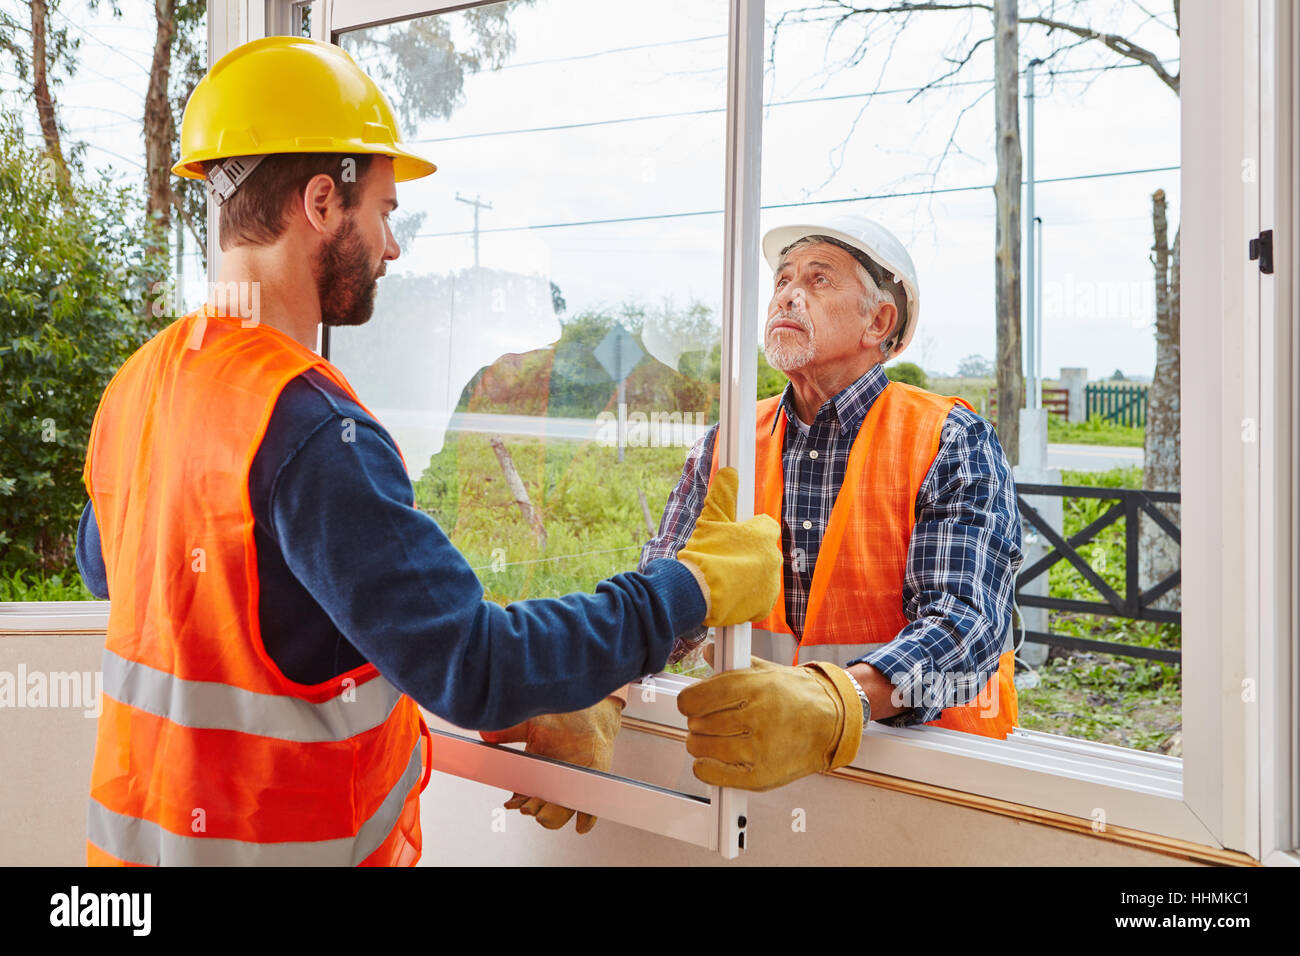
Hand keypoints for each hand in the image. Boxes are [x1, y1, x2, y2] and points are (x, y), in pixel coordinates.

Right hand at [478, 695, 621, 832]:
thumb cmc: (562, 716)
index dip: (517, 803)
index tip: (511, 804)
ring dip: (551, 819)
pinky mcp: (593, 782)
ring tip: (543, 816)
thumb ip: (508, 733)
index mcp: (537, 772)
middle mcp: (554, 782)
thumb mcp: (530, 725)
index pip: (524, 795)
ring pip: (561, 812)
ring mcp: (574, 784)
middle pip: (540, 807)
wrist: (588, 706)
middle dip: (532, 810)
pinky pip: (591, 807)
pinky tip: (580, 826)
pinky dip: (586, 820)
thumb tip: (484, 735)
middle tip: (527, 808)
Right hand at [676, 467, 781, 626]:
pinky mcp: (765, 605)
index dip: (747, 530)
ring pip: (760, 574)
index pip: (764, 526)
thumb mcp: (710, 520)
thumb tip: (730, 470)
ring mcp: (771, 583)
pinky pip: (759, 597)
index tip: (733, 536)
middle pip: (762, 551)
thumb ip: (722, 495)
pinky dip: (747, 596)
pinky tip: (730, 593)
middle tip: (723, 557)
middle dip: (747, 553)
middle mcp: (774, 557)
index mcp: (765, 534)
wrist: (698, 592)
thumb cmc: (704, 553)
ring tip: (723, 577)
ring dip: (747, 574)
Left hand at [676, 655, 862, 790]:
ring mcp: (758, 748)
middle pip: (697, 724)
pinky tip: (712, 759)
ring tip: (713, 739)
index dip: (688, 702)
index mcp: (752, 687)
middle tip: (707, 722)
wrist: (832, 721)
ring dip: (701, 745)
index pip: (696, 698)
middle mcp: (754, 716)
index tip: (690, 704)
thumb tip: (709, 652)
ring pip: (702, 748)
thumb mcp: (767, 671)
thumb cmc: (798, 696)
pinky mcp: (760, 775)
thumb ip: (734, 665)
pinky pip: (713, 773)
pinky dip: (705, 768)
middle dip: (697, 723)